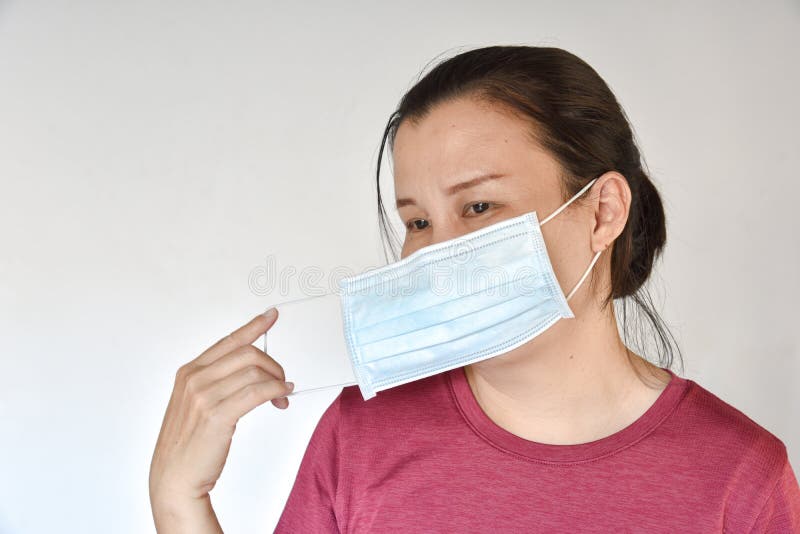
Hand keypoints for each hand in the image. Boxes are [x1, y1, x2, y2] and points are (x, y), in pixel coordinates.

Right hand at [149, 309, 291, 528]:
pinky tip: (281, 397)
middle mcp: (194, 379)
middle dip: (273, 365)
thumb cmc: (188, 444)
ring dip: (277, 381)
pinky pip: (257, 392)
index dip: (253, 326)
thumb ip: (216, 382)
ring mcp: (204, 396)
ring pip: (255, 371)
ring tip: (283, 395)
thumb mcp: (195, 404)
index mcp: (189, 372)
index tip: (271, 316)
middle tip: (283, 381)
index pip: (228, 341)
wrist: (174, 479)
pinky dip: (275, 391)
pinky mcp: (217, 415)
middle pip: (247, 353)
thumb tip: (251, 370)